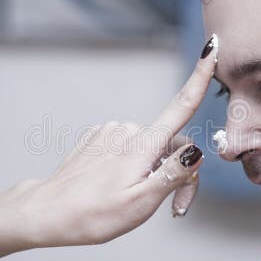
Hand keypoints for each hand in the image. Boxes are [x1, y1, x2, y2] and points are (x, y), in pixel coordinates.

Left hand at [6, 37, 218, 246]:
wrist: (49, 213)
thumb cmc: (95, 215)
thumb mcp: (142, 202)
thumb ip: (172, 174)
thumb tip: (197, 150)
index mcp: (143, 144)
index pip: (181, 107)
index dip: (200, 77)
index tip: (211, 46)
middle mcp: (128, 130)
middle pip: (173, 144)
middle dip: (179, 173)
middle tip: (173, 209)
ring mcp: (111, 131)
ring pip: (152, 147)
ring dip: (155, 170)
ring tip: (138, 199)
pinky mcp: (99, 137)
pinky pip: (130, 147)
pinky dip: (135, 165)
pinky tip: (119, 185)